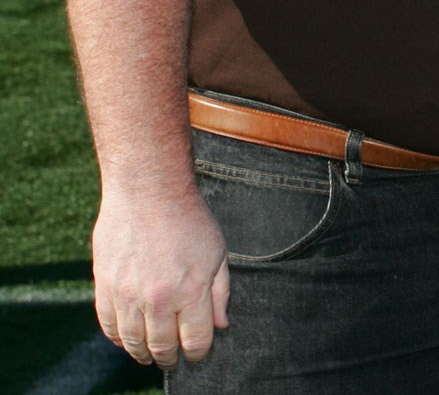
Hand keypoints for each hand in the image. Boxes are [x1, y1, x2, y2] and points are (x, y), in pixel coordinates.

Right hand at [93, 185, 229, 367]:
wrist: (148, 192)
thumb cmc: (190, 220)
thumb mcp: (218, 254)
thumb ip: (220, 293)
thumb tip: (221, 326)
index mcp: (190, 292)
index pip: (194, 340)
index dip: (197, 353)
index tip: (197, 355)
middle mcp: (157, 299)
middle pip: (161, 346)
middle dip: (169, 358)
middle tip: (172, 361)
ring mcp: (127, 294)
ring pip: (133, 340)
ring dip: (142, 353)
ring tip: (149, 357)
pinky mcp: (103, 285)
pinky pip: (108, 324)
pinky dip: (117, 338)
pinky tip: (126, 340)